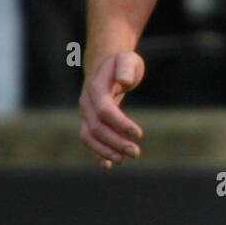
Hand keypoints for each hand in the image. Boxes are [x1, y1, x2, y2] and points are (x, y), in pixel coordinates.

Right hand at [79, 51, 145, 169]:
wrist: (105, 65)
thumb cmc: (121, 63)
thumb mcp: (128, 59)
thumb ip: (126, 69)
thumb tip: (124, 81)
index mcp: (95, 88)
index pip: (105, 110)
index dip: (120, 124)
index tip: (139, 134)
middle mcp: (86, 103)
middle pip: (97, 127)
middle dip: (116, 142)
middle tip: (136, 152)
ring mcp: (86, 113)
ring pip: (89, 136)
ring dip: (105, 151)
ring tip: (123, 160)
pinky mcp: (90, 122)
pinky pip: (89, 139)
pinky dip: (97, 153)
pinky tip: (108, 165)